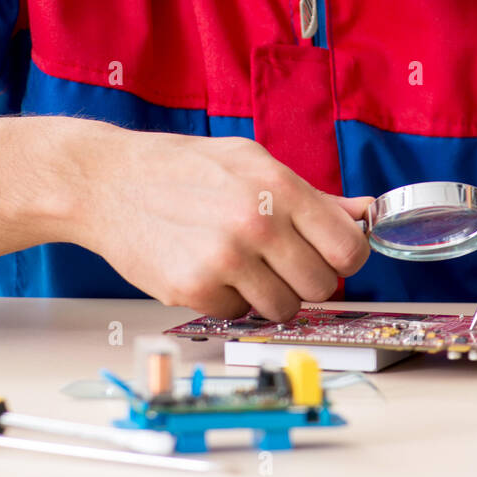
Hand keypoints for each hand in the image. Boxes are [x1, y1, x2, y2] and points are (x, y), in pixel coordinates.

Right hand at [63, 121, 372, 320]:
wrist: (109, 182)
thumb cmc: (183, 168)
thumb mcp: (252, 162)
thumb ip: (313, 195)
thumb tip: (368, 214)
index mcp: (280, 187)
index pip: (349, 249)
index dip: (343, 258)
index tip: (327, 256)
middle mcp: (258, 223)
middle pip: (322, 286)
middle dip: (305, 278)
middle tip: (277, 260)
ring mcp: (226, 260)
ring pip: (283, 309)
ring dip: (268, 293)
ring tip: (240, 263)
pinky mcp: (195, 290)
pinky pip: (238, 314)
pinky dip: (227, 299)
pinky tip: (206, 267)